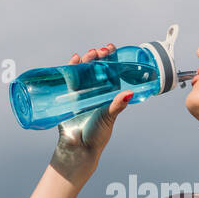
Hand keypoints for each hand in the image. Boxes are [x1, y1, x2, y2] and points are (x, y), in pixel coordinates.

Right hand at [55, 43, 129, 163]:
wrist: (78, 148)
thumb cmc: (97, 135)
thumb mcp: (109, 117)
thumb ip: (117, 105)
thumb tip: (130, 94)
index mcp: (108, 95)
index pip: (110, 72)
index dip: (111, 59)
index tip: (112, 49)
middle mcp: (95, 92)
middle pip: (96, 69)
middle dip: (98, 57)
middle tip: (101, 51)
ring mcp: (81, 93)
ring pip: (84, 71)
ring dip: (87, 60)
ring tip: (90, 54)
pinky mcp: (68, 96)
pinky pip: (70, 78)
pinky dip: (71, 67)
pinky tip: (75, 59)